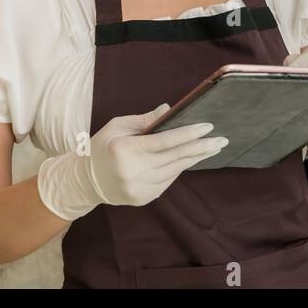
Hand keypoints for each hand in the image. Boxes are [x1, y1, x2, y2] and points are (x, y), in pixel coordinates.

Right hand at [37, 104, 227, 220]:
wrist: (85, 182)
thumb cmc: (102, 147)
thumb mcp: (117, 127)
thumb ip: (144, 120)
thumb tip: (169, 109)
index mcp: (125, 150)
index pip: (164, 141)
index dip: (188, 134)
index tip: (208, 126)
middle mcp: (133, 171)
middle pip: (176, 157)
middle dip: (202, 147)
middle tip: (222, 139)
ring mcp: (139, 188)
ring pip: (176, 170)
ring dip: (195, 157)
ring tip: (213, 147)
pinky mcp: (144, 198)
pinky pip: (169, 180)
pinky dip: (180, 168)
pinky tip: (190, 158)